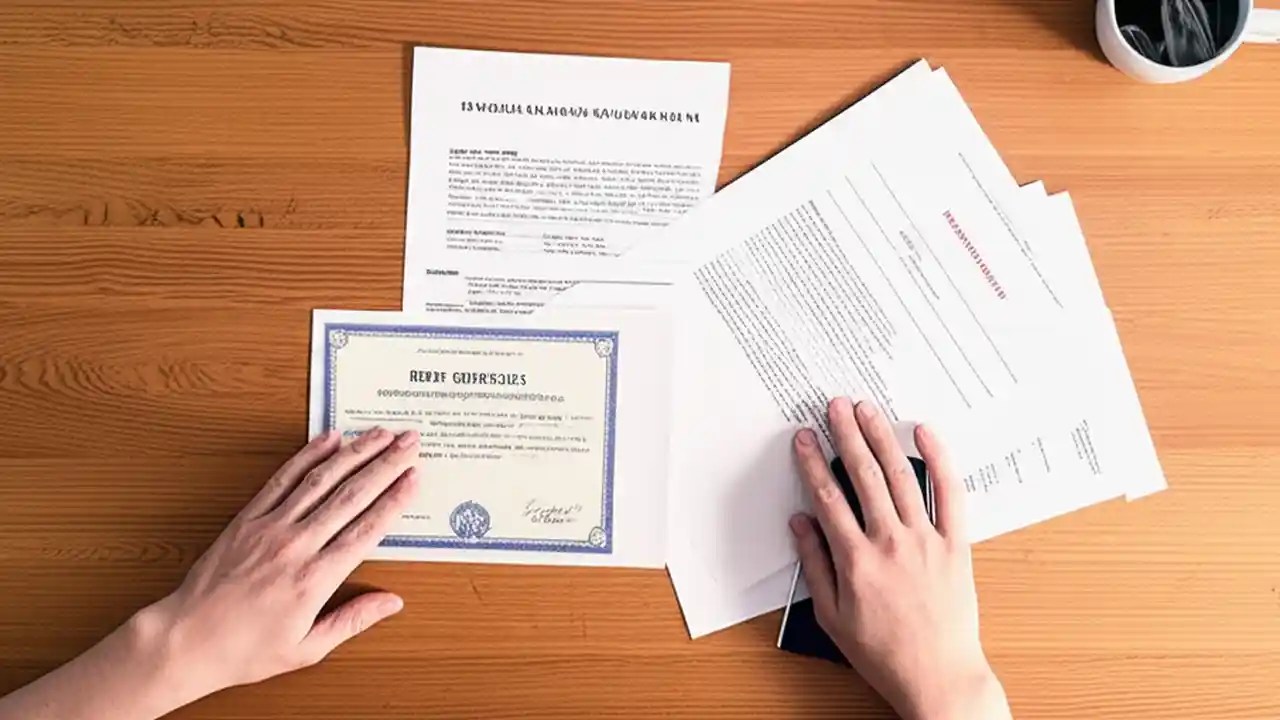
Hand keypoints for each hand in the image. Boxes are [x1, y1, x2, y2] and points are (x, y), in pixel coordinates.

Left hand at [0, 428, 422, 719]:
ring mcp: (269, 527)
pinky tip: (328, 439)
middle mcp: (295, 546)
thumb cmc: (244, 650)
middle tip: (409, 441)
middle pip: (351, 495)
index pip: (367, 529)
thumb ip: (353, 620)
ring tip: (379, 433)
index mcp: (314, 580)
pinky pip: (282, 479)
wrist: (186, 639)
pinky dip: (307, 456)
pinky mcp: (247, 519)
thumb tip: (392, 602)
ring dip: (354, 452)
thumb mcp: (307, 649)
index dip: (395, 499)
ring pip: (321, 479)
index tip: (415, 476)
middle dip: (385, 464)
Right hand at [789, 398, 1009, 719]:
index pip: (828, 498)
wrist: (938, 676)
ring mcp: (926, 540)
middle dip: (846, 435)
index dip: (812, 463)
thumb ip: (814, 565)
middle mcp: (890, 543)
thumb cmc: (883, 653)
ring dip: (880, 438)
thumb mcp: (832, 615)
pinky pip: (949, 493)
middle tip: (835, 407)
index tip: (804, 438)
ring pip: (899, 476)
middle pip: (862, 476)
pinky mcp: (954, 544)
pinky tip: (925, 432)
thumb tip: (800, 524)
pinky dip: (938, 459)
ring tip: (866, 410)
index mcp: (856, 561)